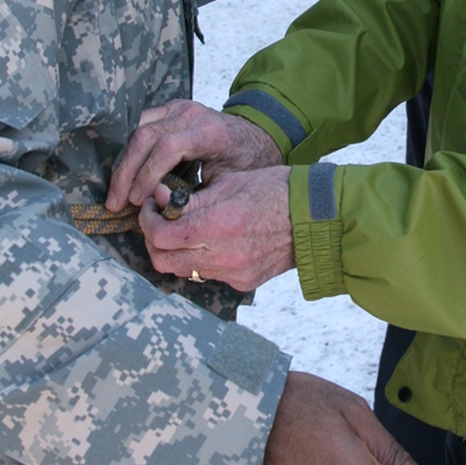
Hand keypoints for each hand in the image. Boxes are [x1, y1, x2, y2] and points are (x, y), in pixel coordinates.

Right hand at [107, 100, 281, 211]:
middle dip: (126, 173)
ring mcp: (178, 107)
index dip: (148, 175)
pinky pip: (141, 125)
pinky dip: (130, 151)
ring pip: (138, 129)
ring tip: (116, 194)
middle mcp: (191, 114)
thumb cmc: (243, 162)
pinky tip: (125, 176)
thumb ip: (198, 194)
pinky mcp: (169, 109)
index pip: (169, 147)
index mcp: (210, 131)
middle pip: (146, 136)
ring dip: (123, 163)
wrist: (254, 138)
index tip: (137, 202)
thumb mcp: (228, 182)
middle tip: (115, 204)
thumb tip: (163, 212)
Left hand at [139, 164, 292, 288]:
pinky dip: (200, 259)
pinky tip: (210, 240)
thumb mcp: (231, 182)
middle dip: (154, 240)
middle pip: (163, 261)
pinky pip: (207, 275)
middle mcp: (223, 255)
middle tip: (159, 219)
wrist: (316, 216)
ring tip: (184, 228)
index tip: (153, 205)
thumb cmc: (276, 189)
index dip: (148, 220)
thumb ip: (192, 197)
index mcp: (218, 224)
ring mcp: (233, 273)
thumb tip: (160, 198)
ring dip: (175, 251)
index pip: (161, 236)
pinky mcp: (243, 282)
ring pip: (183, 270)